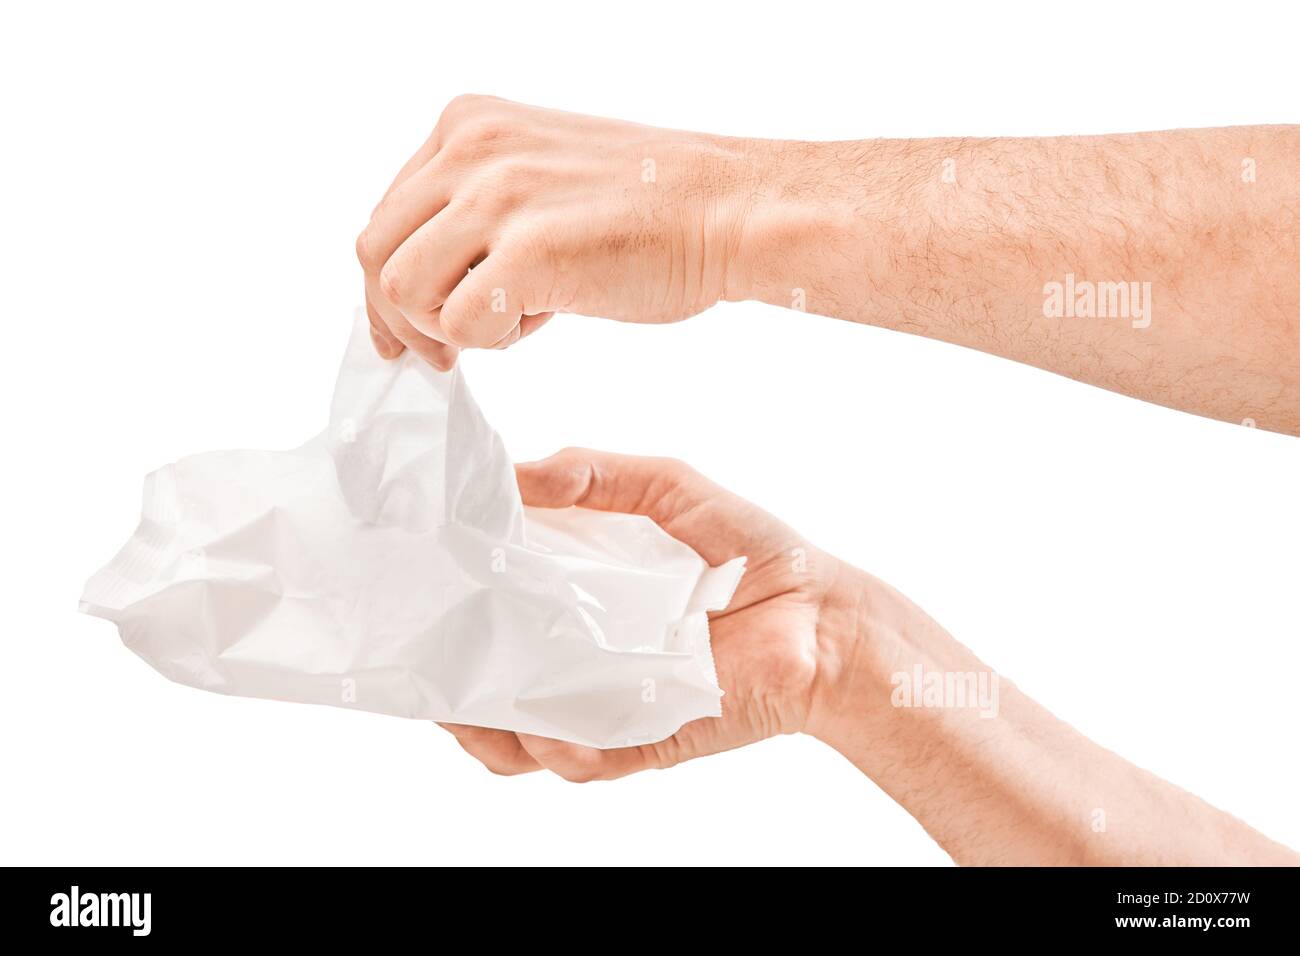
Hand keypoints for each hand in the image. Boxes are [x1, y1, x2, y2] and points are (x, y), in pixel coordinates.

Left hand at [356, 95, 761, 364]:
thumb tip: (425, 282)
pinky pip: (458, 325)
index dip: (393, 284)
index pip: (386, 215)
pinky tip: (542, 320)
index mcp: (466, 124)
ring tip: (514, 321)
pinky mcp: (528, 250)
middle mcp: (470, 148)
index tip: (416, 330)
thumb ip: (475, 208)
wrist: (726, 208)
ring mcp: (497, 195)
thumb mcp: (538, 174)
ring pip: (401, 290)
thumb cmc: (648, 205)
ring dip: (448, 329)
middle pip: (374, 254)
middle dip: (401, 319)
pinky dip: (492, 342)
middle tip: (444, 355)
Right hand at [439, 448, 856, 780]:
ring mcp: (601, 706)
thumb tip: (511, 472)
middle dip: (444, 680)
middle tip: (421, 653)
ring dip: (482, 725)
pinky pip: (579, 760)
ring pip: (515, 739)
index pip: (488, 613)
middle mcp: (574, 659)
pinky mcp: (638, 743)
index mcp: (570, 600)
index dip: (448, 606)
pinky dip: (553, 747)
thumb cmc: (744, 548)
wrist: (818, 613)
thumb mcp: (663, 488)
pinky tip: (544, 727)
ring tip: (463, 700)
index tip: (415, 585)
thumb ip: (590, 475)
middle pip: (485, 686)